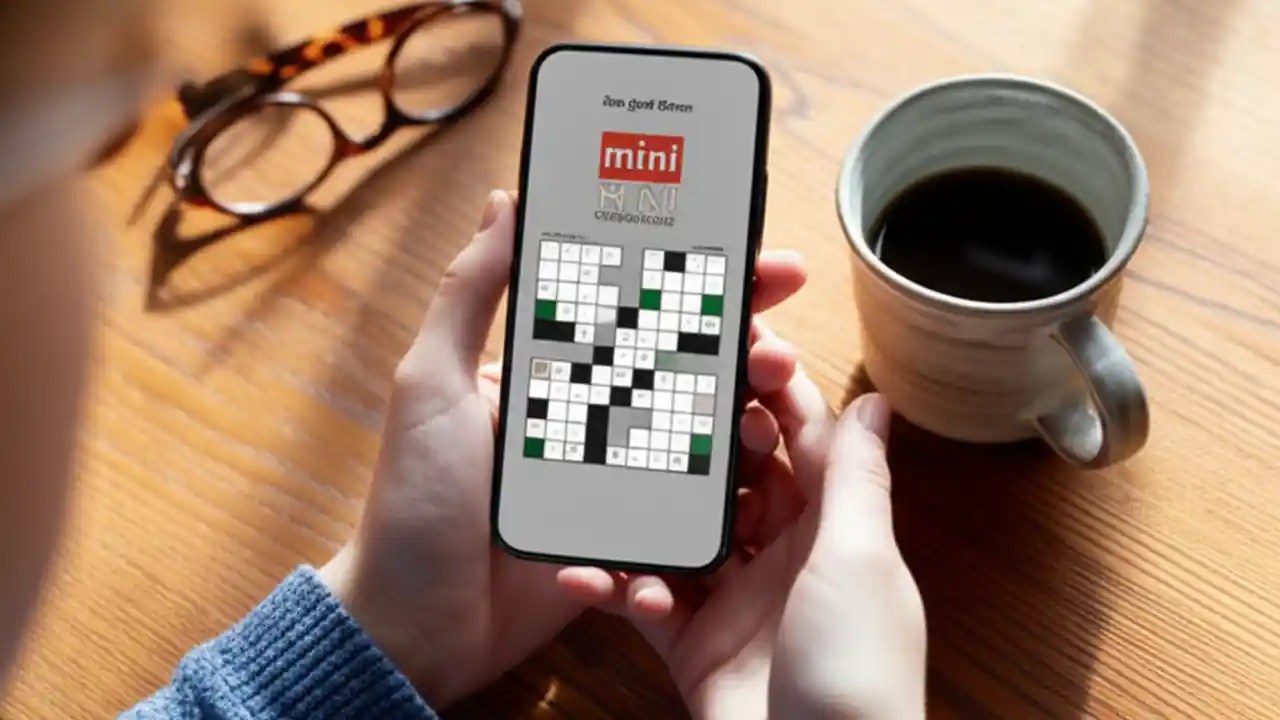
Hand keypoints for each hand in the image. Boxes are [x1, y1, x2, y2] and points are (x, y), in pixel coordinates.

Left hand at [318, 189, 809, 708]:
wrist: (417, 625)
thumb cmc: (412, 501)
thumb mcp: (429, 383)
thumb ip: (471, 293)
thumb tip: (507, 201)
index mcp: (543, 369)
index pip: (626, 306)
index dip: (688, 277)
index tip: (746, 255)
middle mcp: (583, 412)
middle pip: (676, 358)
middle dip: (737, 336)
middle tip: (783, 326)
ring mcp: (609, 472)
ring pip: (693, 421)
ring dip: (744, 400)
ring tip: (781, 388)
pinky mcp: (625, 529)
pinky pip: (686, 496)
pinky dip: (726, 479)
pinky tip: (761, 463)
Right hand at [559, 327, 925, 719]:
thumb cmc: (857, 672)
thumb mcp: (859, 560)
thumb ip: (857, 479)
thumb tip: (876, 401)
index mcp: (834, 529)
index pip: (800, 440)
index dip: (767, 393)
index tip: (726, 347)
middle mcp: (783, 557)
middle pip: (733, 480)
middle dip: (692, 445)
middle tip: (645, 404)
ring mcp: (735, 600)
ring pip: (679, 534)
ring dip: (642, 513)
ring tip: (601, 483)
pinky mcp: (693, 644)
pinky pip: (644, 599)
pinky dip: (613, 584)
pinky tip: (583, 573)